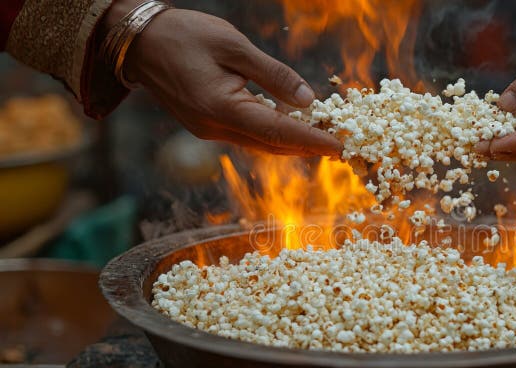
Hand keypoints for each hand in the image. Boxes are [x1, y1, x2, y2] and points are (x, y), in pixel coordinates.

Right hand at [113, 6, 340, 155]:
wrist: (138, 43)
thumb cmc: (185, 36)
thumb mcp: (233, 45)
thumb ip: (273, 74)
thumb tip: (307, 99)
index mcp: (222, 109)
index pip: (279, 131)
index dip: (312, 140)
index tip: (340, 146)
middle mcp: (216, 129)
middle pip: (273, 144)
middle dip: (308, 147)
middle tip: (341, 146)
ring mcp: (210, 131)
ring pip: (261, 144)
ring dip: (292, 143)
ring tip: (323, 139)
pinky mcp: (207, 126)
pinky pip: (248, 136)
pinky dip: (273, 134)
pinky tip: (292, 128)